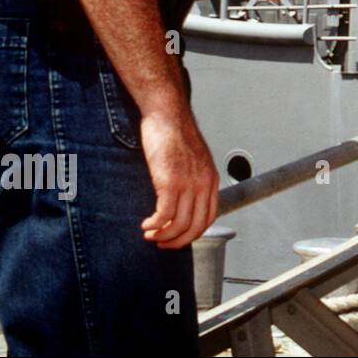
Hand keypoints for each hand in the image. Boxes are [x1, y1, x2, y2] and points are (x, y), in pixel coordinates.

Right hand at [140, 107, 218, 249]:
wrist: (167, 114)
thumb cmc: (175, 133)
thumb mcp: (193, 159)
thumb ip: (193, 178)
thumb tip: (184, 199)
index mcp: (211, 179)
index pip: (209, 217)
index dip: (193, 232)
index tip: (179, 238)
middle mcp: (203, 183)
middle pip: (196, 226)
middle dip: (178, 241)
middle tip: (162, 243)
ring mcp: (188, 183)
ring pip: (179, 224)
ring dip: (163, 236)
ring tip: (151, 235)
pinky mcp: (170, 181)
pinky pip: (165, 215)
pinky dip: (155, 225)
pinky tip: (146, 224)